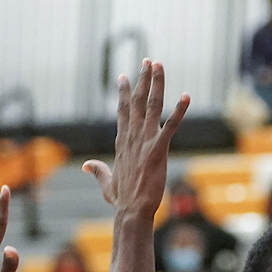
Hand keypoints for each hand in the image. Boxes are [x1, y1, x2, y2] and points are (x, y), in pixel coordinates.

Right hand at [83, 59, 190, 219]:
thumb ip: (97, 170)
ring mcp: (145, 141)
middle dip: (143, 79)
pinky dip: (179, 110)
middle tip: (148, 60)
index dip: (124, 92)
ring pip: (151, 106)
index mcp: (122, 142)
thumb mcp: (106, 182)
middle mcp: (132, 136)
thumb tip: (86, 165)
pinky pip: (171, 126)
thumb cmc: (122, 199)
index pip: (123, 111)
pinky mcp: (159, 149)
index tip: (124, 76)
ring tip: (159, 65)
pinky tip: (186, 96)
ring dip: (156, 84)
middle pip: (137, 101)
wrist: (132, 210)